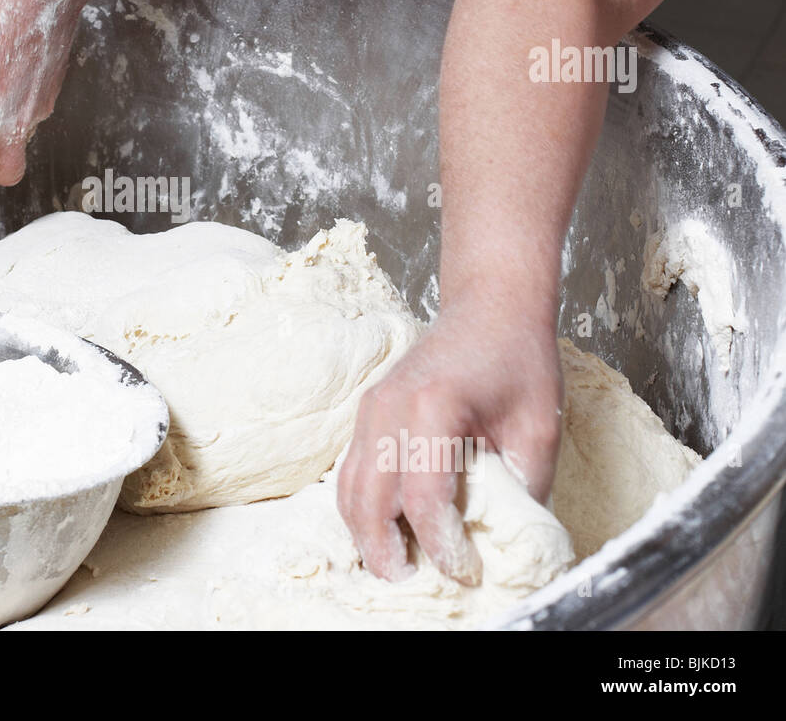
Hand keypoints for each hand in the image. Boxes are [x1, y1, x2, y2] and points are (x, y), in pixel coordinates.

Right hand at [336, 296, 562, 583]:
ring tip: (390, 564)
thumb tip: (517, 546)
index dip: (442, 543)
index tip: (465, 570)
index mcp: (434, 406)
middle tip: (408, 581)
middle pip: (370, 496)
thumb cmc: (518, 359)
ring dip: (364, 531)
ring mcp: (372, 406)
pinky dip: (360, 504)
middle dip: (384, 548)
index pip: (425, 496)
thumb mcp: (538, 428)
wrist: (490, 306)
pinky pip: (351, 468)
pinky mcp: (368, 410)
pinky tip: (383, 528)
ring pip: (349, 485)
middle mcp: (390, 406)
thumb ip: (526, 488)